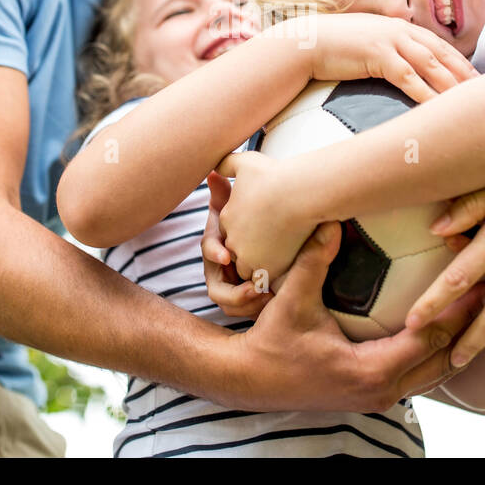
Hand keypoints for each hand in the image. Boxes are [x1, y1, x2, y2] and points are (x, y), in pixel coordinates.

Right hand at [203, 171, 273, 317]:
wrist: (273, 234)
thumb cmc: (252, 218)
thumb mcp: (237, 205)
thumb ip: (225, 192)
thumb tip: (212, 172)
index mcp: (216, 246)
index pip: (210, 251)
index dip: (216, 252)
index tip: (228, 255)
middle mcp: (220, 271)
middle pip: (218, 289)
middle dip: (235, 291)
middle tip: (255, 289)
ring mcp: (232, 287)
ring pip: (232, 306)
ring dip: (247, 303)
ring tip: (268, 297)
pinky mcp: (248, 301)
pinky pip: (247, 311)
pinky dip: (256, 308)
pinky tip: (275, 301)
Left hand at [213, 150, 312, 282]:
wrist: (298, 192)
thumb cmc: (275, 174)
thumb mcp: (245, 162)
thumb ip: (227, 164)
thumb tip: (214, 168)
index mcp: (226, 218)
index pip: (231, 230)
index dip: (248, 228)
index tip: (265, 221)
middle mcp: (232, 240)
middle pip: (239, 250)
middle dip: (250, 249)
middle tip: (271, 241)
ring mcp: (248, 257)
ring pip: (249, 267)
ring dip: (259, 263)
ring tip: (278, 254)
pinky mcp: (266, 269)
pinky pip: (264, 279)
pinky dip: (272, 273)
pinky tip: (285, 262)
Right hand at [213, 218, 484, 412]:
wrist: (251, 381)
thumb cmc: (272, 344)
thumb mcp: (292, 301)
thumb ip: (314, 262)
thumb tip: (330, 222)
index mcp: (370, 371)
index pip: (429, 341)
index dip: (455, 312)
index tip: (475, 284)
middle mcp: (382, 390)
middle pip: (443, 360)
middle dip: (468, 327)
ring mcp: (379, 397)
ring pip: (434, 373)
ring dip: (456, 342)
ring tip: (477, 310)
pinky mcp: (373, 395)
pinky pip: (418, 375)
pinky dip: (435, 353)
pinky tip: (444, 328)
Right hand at [269, 12, 478, 102]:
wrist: (306, 42)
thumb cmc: (337, 48)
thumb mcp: (371, 45)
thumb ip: (392, 53)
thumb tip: (407, 71)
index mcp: (403, 28)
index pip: (442, 47)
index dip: (464, 64)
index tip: (481, 81)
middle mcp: (402, 31)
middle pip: (444, 54)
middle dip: (468, 75)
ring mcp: (390, 41)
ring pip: (432, 65)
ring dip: (453, 85)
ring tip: (472, 103)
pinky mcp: (377, 54)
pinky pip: (408, 76)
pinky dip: (425, 92)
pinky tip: (438, 108)